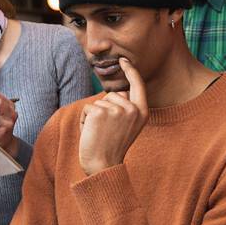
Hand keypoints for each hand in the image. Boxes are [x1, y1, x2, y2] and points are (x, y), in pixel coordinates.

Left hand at [78, 57, 148, 175]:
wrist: (103, 165)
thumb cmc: (112, 146)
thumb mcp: (128, 126)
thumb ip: (125, 108)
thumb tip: (117, 91)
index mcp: (142, 112)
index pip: (137, 85)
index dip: (131, 70)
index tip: (123, 60)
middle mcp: (132, 109)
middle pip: (112, 94)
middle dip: (104, 108)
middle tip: (107, 130)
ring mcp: (117, 110)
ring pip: (98, 102)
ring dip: (93, 115)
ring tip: (99, 133)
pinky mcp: (101, 112)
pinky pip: (87, 108)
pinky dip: (84, 120)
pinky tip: (91, 133)